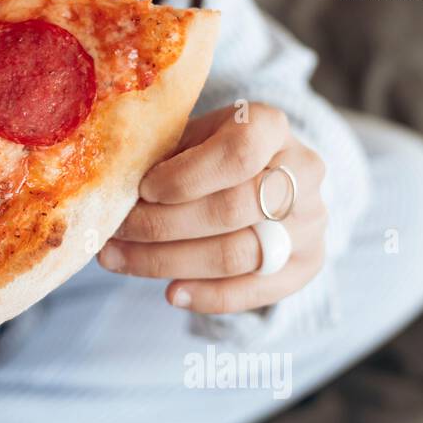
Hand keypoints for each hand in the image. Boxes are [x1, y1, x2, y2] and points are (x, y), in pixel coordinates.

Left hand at [98, 103, 327, 313]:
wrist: (264, 175)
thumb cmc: (208, 153)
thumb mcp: (188, 138)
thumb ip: (162, 158)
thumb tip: (113, 193)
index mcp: (271, 126)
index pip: (238, 153)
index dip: (185, 177)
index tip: (143, 189)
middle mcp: (303, 171)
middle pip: (230, 210)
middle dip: (162, 225)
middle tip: (115, 231)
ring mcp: (310, 221)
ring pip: (236, 253)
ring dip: (168, 262)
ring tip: (117, 260)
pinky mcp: (306, 263)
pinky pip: (255, 290)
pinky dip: (207, 296)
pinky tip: (170, 294)